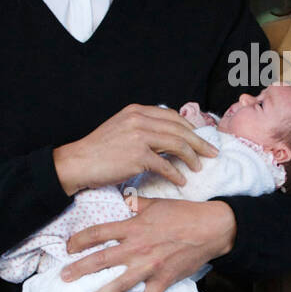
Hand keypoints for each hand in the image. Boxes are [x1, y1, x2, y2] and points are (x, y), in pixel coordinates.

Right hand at [52, 104, 217, 195]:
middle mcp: (139, 119)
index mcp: (137, 111)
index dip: (190, 128)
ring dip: (192, 157)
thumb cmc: (99, 150)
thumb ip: (143, 127)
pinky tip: (182, 180)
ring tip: (199, 167)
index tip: (200, 139)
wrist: (78, 162)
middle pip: (180, 129)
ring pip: (177, 144)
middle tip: (212, 153)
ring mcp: (139, 137)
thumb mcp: (121, 127)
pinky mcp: (137, 156)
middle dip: (199, 142)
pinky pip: (166, 165)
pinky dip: (177, 174)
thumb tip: (168, 135)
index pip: (173, 117)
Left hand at [59, 196, 236, 291]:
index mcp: (134, 227)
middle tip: (63, 278)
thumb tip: (121, 200)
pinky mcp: (163, 280)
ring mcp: (150, 267)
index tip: (68, 247)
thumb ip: (135, 204)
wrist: (211, 228)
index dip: (80, 240)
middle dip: (80, 269)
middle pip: (102, 260)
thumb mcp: (156, 204)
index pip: (100, 233)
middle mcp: (138, 248)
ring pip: (120, 285)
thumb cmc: (184, 213)